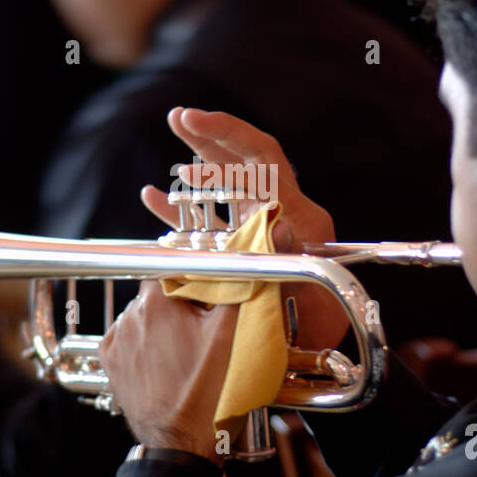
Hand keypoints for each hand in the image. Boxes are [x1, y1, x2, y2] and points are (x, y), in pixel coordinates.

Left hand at [99, 280, 238, 463]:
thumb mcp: (235, 334)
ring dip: (163, 328)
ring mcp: (117, 342)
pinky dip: (146, 347)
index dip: (198, 282)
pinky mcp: (112, 365)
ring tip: (186, 355)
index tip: (211, 298)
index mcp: (157, 302)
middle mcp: (130, 317)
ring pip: (145, 319)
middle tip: (204, 331)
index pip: (177, 270)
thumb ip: (235, 289)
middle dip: (181, 307)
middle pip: (160, 296)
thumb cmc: (209, 394)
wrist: (181, 445)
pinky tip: (167, 364)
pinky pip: (130, 342)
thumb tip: (241, 267)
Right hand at [140, 108, 349, 349]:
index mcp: (300, 216)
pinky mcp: (242, 256)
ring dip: (198, 166)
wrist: (322, 359)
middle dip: (212, 137)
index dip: (229, 134)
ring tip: (173, 141)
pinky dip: (181, 210)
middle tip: (179, 117)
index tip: (195, 121)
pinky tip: (153, 198)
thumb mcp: (307, 289)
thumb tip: (267, 221)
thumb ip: (284, 255)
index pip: (263, 159)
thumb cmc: (320, 330)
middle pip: (245, 163)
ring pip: (226, 189)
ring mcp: (261, 235)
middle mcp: (281, 217)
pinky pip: (209, 225)